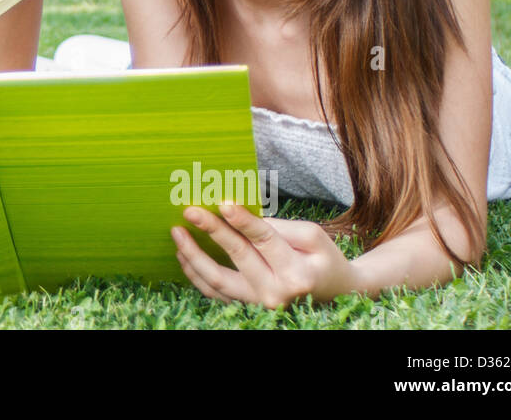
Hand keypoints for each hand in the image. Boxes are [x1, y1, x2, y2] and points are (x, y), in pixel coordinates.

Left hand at [171, 202, 355, 308]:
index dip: (243, 222)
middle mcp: (276, 293)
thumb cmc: (322, 258)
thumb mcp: (312, 236)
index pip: (264, 241)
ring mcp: (259, 304)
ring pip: (218, 281)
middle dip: (212, 231)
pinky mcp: (247, 306)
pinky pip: (215, 292)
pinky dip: (196, 274)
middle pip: (238, 258)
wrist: (334, 291)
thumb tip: (240, 217)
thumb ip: (279, 227)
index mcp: (297, 273)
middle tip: (190, 211)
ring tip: (177, 233)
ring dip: (193, 256)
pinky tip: (183, 255)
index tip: (223, 204)